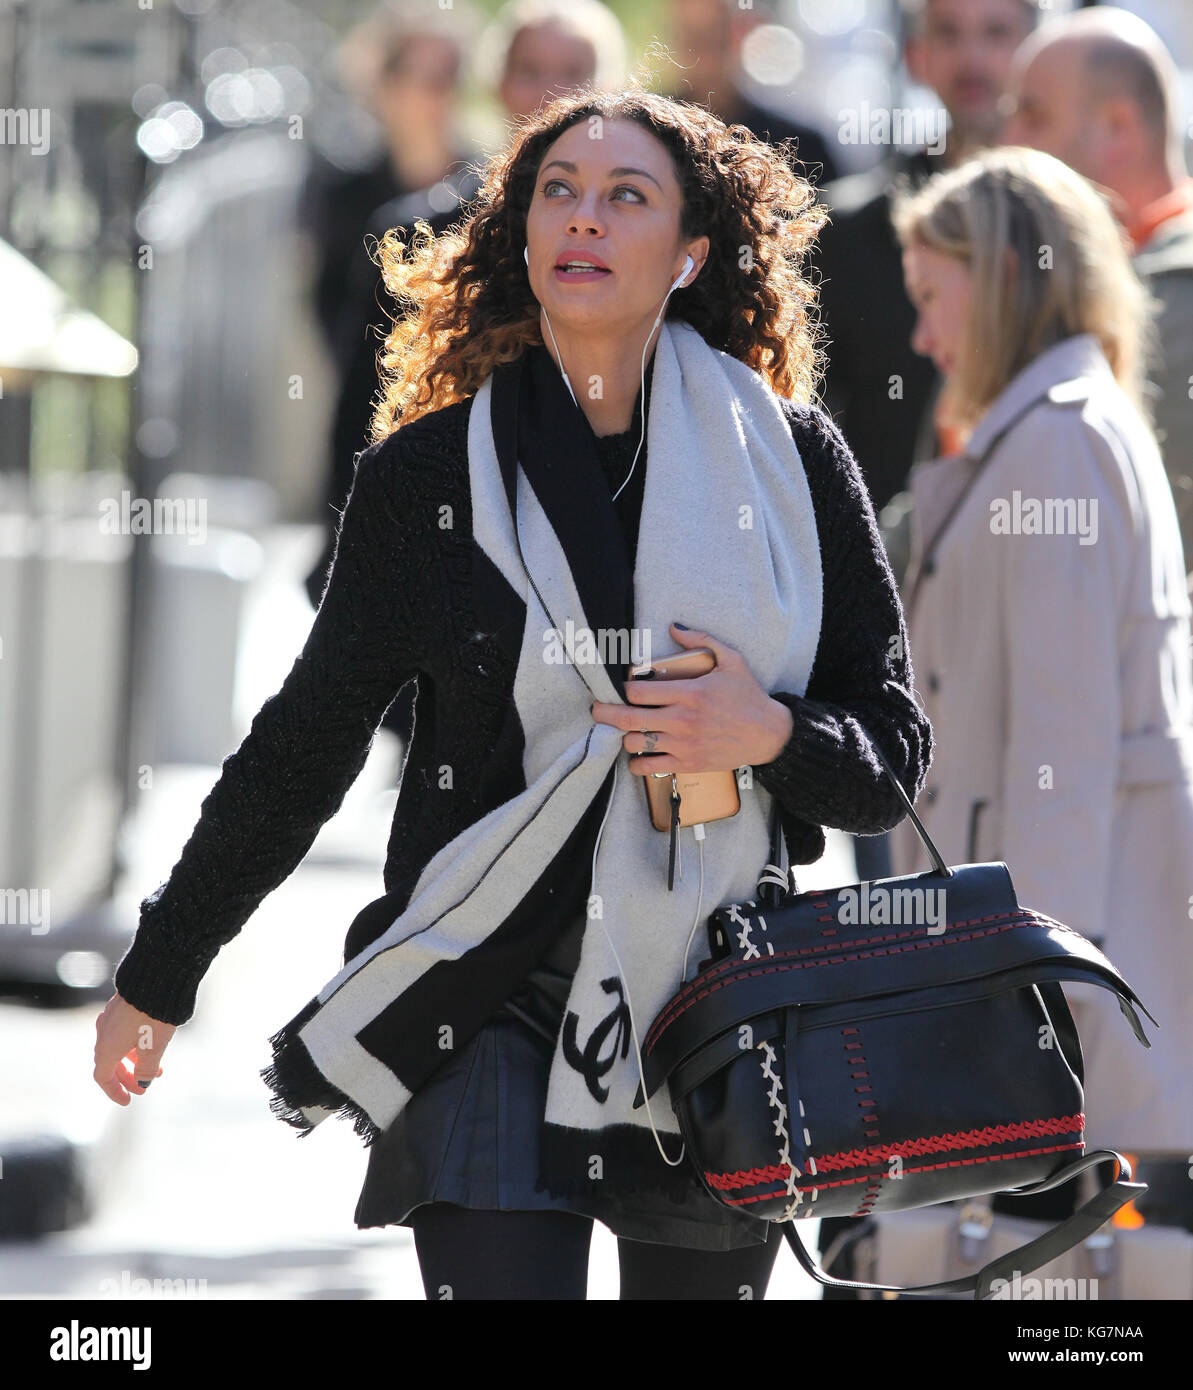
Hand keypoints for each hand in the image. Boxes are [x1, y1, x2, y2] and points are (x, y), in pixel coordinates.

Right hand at [93, 992, 177, 1105]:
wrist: (156, 976)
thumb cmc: (154, 1016)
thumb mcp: (154, 1048)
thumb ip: (147, 1069)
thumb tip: (143, 1081)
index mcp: (107, 1047)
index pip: (103, 1077)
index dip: (114, 1091)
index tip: (127, 1100)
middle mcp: (104, 1033)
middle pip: (110, 1062)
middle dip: (128, 1077)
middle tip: (145, 1086)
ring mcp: (111, 1017)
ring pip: (118, 1046)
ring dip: (135, 1060)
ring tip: (158, 1067)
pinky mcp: (121, 1005)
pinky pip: (122, 1031)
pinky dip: (134, 1044)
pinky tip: (152, 1044)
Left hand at [591, 621, 794, 775]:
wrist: (768, 734)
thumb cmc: (748, 696)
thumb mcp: (731, 660)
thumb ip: (702, 640)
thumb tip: (674, 627)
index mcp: (690, 692)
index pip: (639, 691)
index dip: (623, 688)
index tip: (621, 687)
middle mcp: (683, 719)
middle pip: (629, 718)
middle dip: (605, 713)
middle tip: (596, 710)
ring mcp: (684, 743)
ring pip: (636, 743)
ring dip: (624, 737)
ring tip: (624, 731)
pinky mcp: (688, 762)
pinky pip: (650, 766)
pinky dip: (636, 762)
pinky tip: (637, 755)